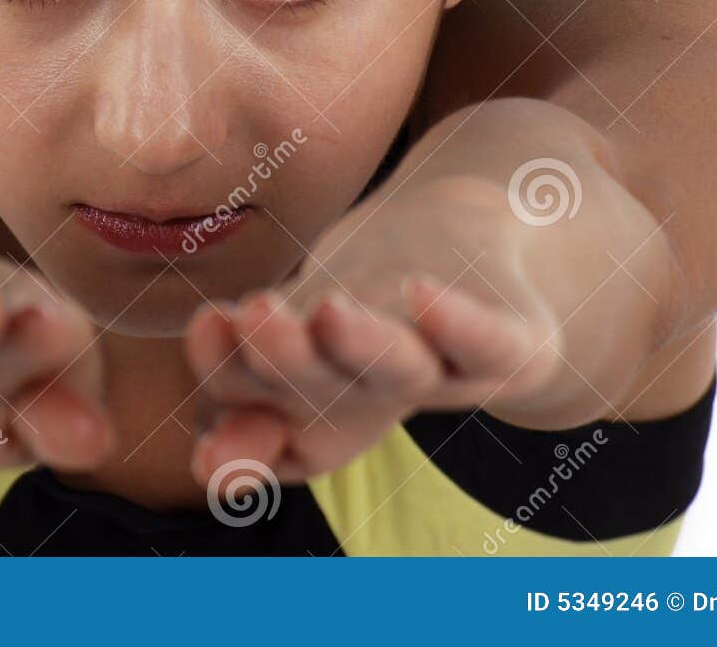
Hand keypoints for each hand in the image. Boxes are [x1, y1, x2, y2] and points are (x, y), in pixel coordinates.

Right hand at [183, 179, 560, 484]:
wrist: (468, 255)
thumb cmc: (359, 313)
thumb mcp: (288, 358)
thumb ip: (234, 398)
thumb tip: (206, 462)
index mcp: (311, 409)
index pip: (255, 405)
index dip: (229, 402)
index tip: (201, 372)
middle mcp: (373, 397)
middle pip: (327, 386)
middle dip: (288, 358)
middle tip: (249, 315)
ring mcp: (445, 371)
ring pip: (403, 366)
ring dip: (366, 348)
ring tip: (329, 312)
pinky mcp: (515, 347)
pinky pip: (490, 344)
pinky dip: (461, 327)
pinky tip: (423, 294)